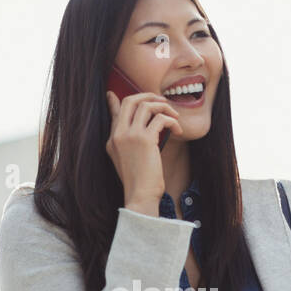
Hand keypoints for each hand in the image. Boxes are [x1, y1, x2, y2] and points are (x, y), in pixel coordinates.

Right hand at [105, 90, 181, 205]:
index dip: (115, 101)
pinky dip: (172, 121)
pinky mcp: (145, 139)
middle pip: (130, 101)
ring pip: (147, 105)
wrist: (140, 196)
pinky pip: (161, 119)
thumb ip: (128, 144)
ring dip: (164, 107)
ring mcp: (130, 135)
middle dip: (148, 96)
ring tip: (175, 117)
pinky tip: (178, 131)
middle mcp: (119, 134)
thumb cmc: (138, 183)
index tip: (112, 94)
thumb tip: (137, 132)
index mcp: (112, 140)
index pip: (114, 112)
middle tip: (162, 102)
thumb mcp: (126, 162)